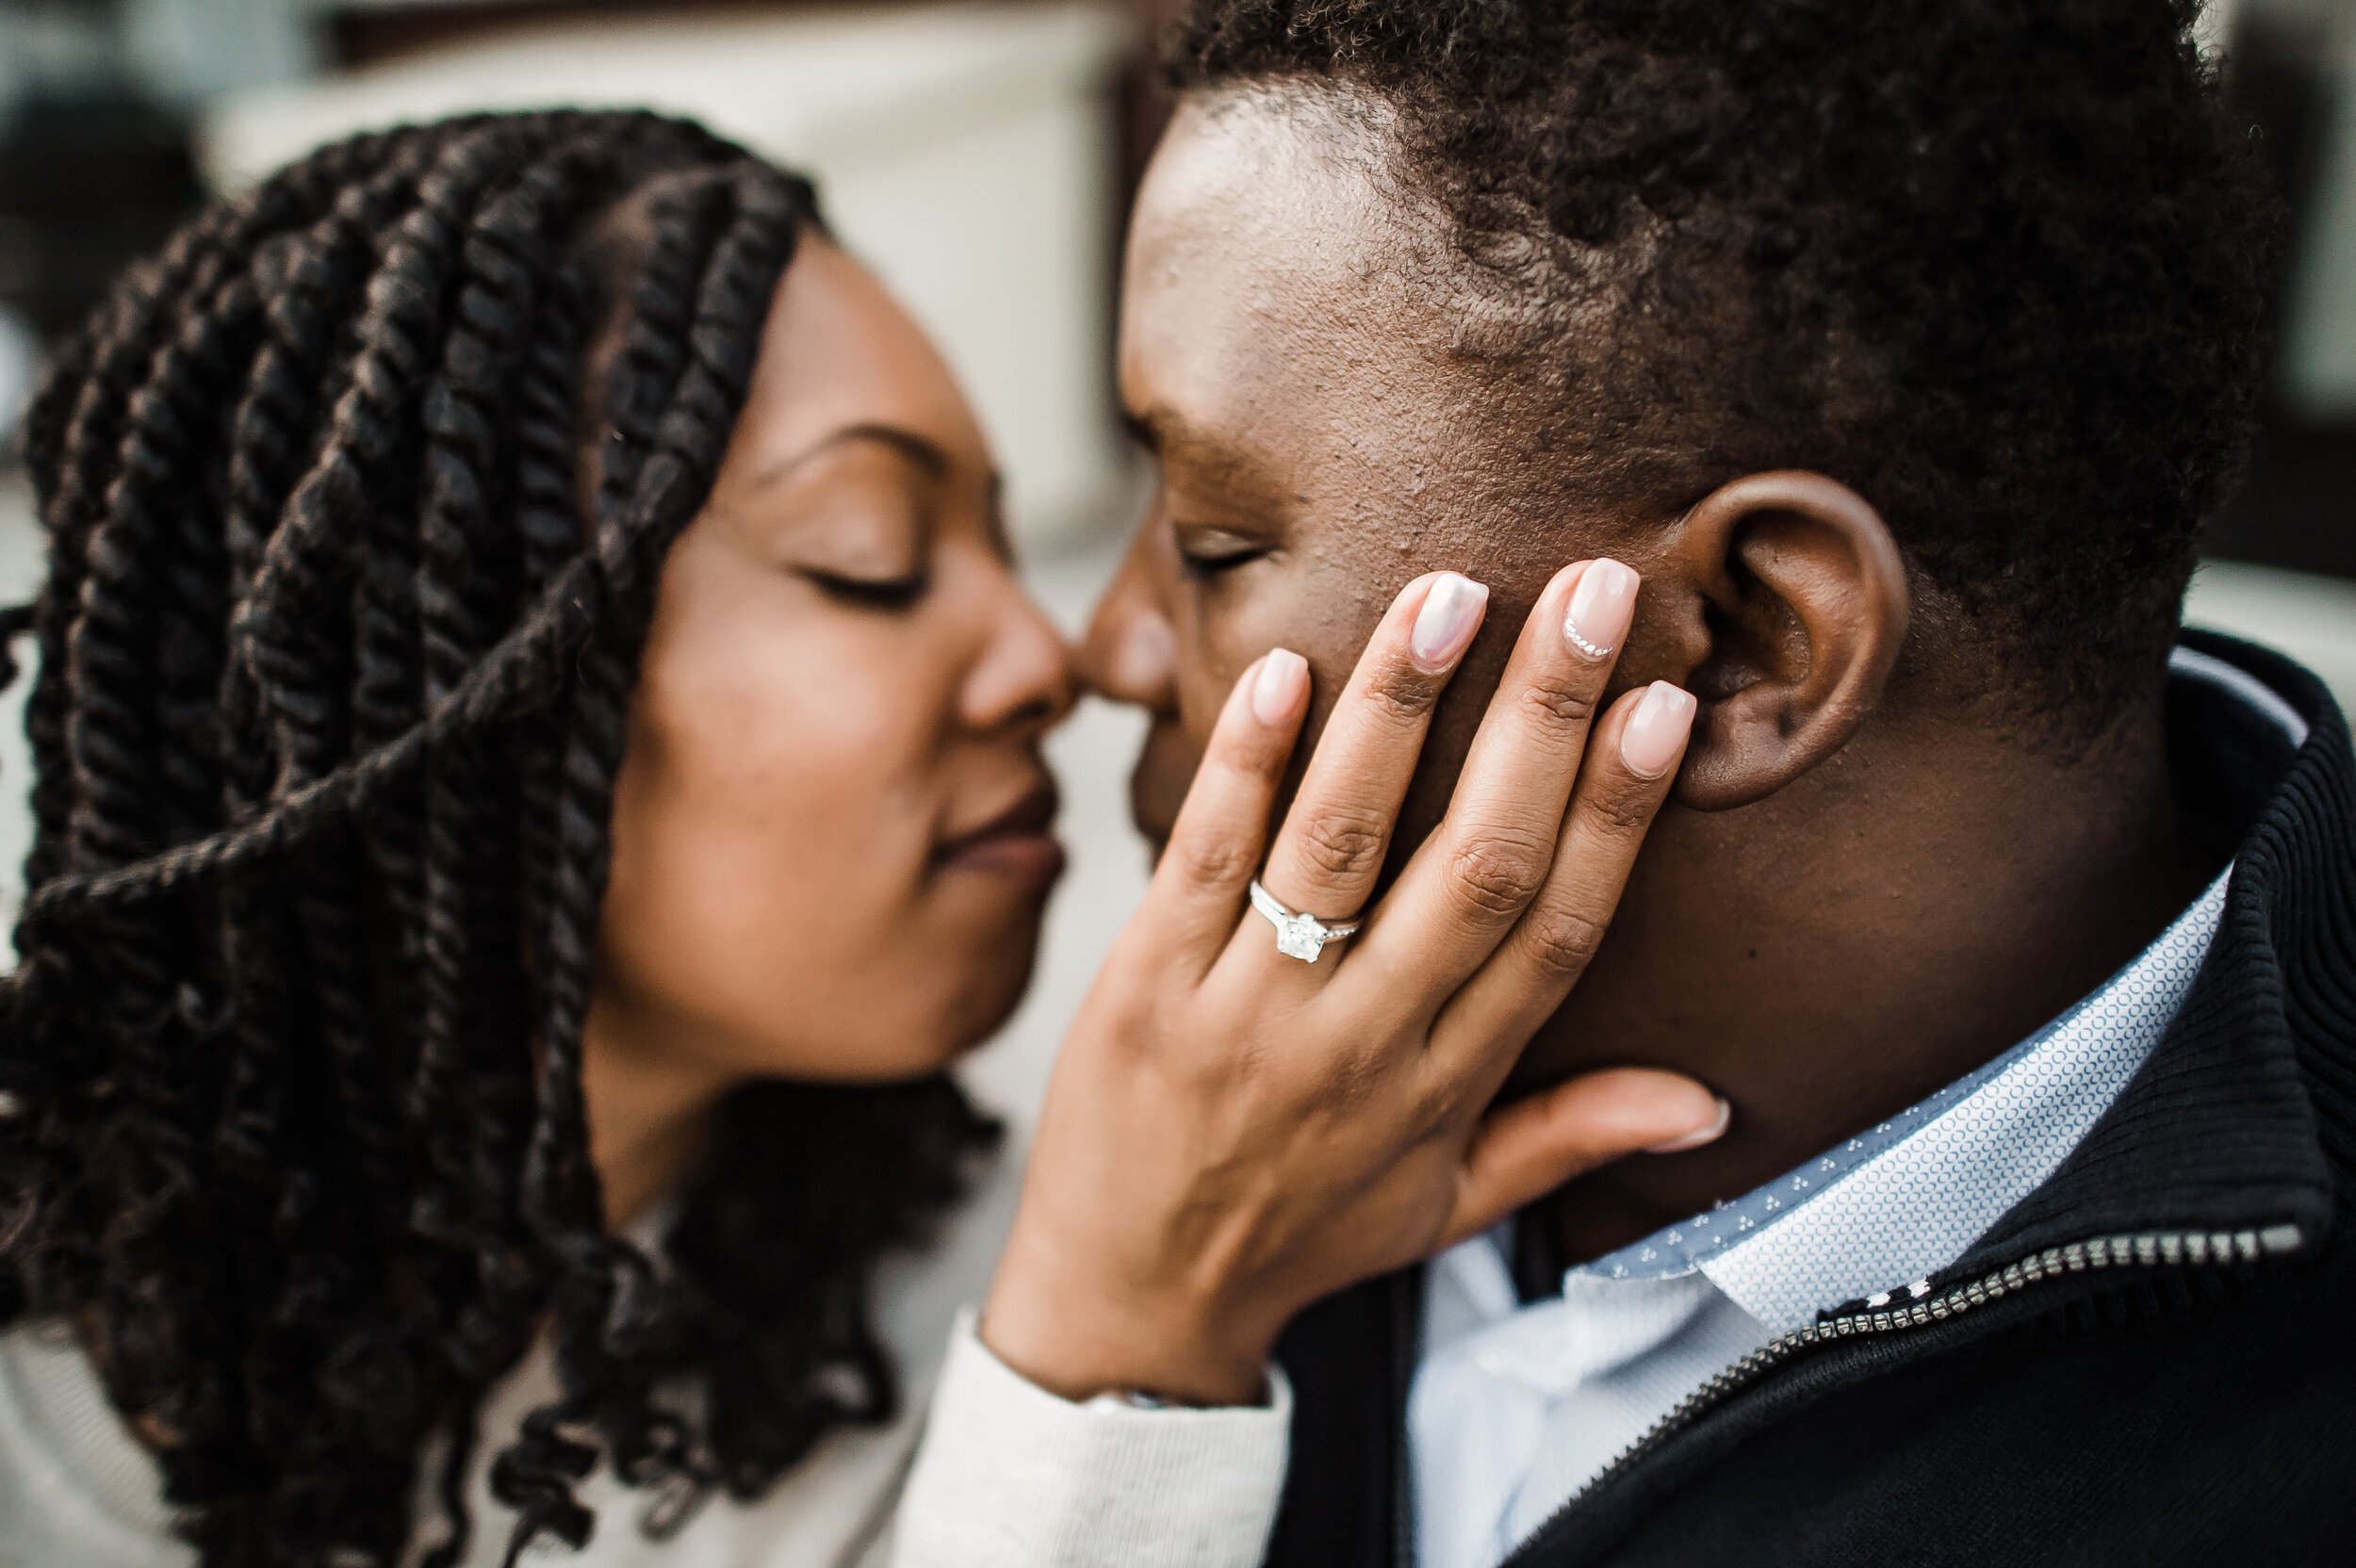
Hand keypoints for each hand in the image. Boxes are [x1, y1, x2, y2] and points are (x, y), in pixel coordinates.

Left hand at [983, 560, 1721, 1405]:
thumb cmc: (1301, 1233)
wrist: (1132, 1298)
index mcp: (1448, 1085)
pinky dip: (1245, 766)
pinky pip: (1205, 859)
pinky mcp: (1147, 986)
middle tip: (1592, 593)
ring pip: (1340, 845)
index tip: (1666, 703)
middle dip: (1541, 721)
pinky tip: (1282, 670)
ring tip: (1446, 596)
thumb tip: (1704, 1101)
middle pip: (1476, 865)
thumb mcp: (1449, 1207)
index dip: (1617, 814)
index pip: (1558, 931)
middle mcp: (1363, 1043)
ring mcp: (1249, 1011)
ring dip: (1398, 715)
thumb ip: (1571, 1137)